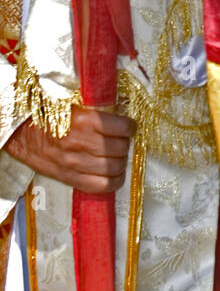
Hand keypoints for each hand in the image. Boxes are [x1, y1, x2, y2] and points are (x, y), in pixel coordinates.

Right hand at [4, 105, 134, 192]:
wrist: (19, 132)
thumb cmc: (46, 115)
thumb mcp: (72, 104)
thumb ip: (95, 111)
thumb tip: (120, 115)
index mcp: (83, 120)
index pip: (122, 128)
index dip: (130, 127)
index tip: (128, 127)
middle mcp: (80, 143)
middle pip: (120, 149)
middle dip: (125, 144)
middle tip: (121, 141)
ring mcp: (74, 163)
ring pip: (114, 168)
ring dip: (121, 162)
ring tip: (116, 156)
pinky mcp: (68, 177)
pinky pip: (100, 186)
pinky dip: (113, 181)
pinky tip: (114, 175)